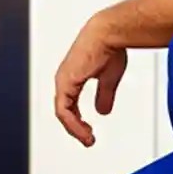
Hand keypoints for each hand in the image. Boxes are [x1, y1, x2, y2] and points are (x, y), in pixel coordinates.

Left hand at [53, 15, 127, 146]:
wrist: (109, 33)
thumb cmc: (110, 47)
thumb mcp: (108, 78)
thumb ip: (104, 95)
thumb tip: (102, 111)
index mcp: (72, 77)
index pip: (68, 105)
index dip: (77, 121)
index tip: (89, 131)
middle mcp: (65, 79)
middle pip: (64, 111)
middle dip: (76, 128)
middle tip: (88, 140)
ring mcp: (64, 81)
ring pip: (63, 113)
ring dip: (75, 129)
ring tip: (88, 139)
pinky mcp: (66, 82)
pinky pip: (64, 110)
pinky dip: (73, 123)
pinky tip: (84, 130)